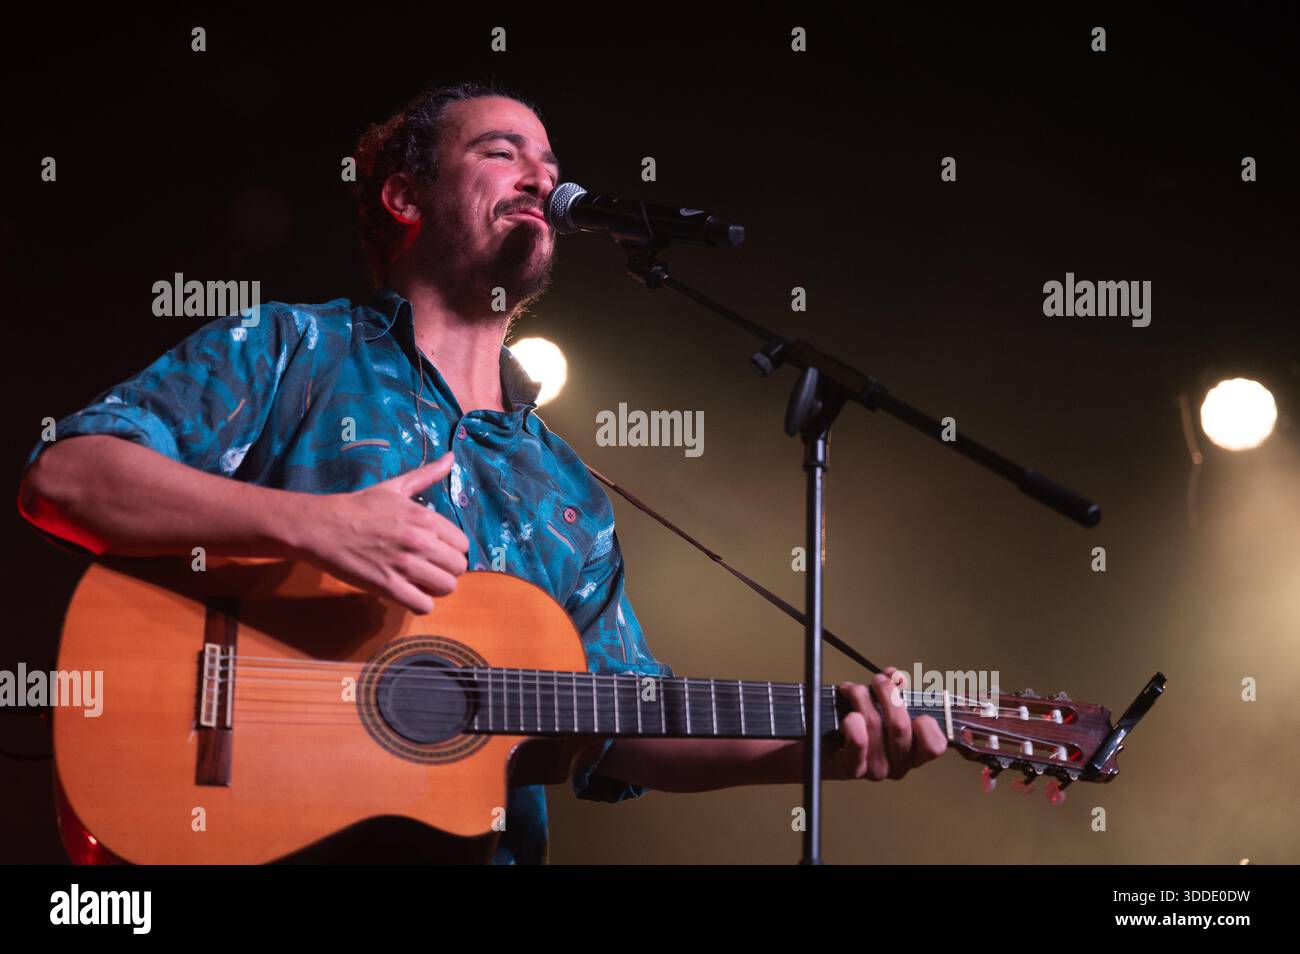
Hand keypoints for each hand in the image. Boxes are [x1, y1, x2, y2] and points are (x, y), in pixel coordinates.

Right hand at [294, 453, 468, 613]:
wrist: (322, 526)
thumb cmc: (359, 507)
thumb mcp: (395, 487)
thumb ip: (427, 475)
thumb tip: (451, 457)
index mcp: (425, 518)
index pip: (462, 544)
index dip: (451, 550)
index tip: (437, 550)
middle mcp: (420, 541)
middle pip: (458, 568)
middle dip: (446, 570)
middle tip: (429, 568)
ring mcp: (405, 566)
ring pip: (446, 588)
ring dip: (436, 588)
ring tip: (420, 581)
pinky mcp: (389, 587)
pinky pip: (423, 606)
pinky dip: (420, 603)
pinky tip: (408, 593)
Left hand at [827, 667, 946, 780]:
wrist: (818, 742)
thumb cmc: (854, 721)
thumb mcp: (881, 704)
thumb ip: (895, 689)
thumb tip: (895, 675)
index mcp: (913, 754)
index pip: (935, 746)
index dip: (928, 722)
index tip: (911, 704)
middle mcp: (897, 766)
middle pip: (901, 726)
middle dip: (887, 692)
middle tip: (876, 680)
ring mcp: (875, 770)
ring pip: (875, 725)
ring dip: (862, 698)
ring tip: (853, 690)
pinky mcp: (851, 768)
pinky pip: (858, 743)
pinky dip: (853, 723)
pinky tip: (849, 714)